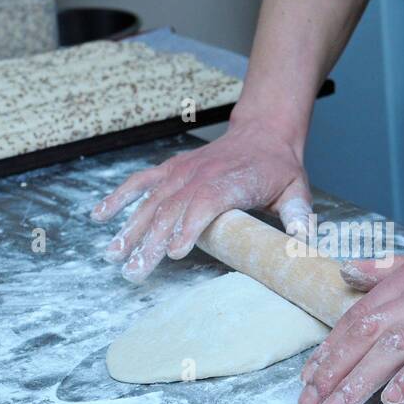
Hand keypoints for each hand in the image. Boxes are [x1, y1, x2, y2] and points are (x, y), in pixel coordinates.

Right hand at [92, 123, 311, 281]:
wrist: (263, 132)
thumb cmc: (278, 168)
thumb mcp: (296, 191)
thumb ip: (298, 217)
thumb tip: (304, 244)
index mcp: (231, 182)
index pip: (205, 204)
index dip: (188, 226)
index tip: (174, 251)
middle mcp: (201, 176)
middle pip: (170, 210)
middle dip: (149, 242)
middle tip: (133, 272)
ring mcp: (181, 173)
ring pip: (150, 202)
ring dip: (129, 229)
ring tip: (113, 256)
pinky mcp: (171, 170)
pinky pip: (140, 182)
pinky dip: (118, 197)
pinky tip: (99, 217)